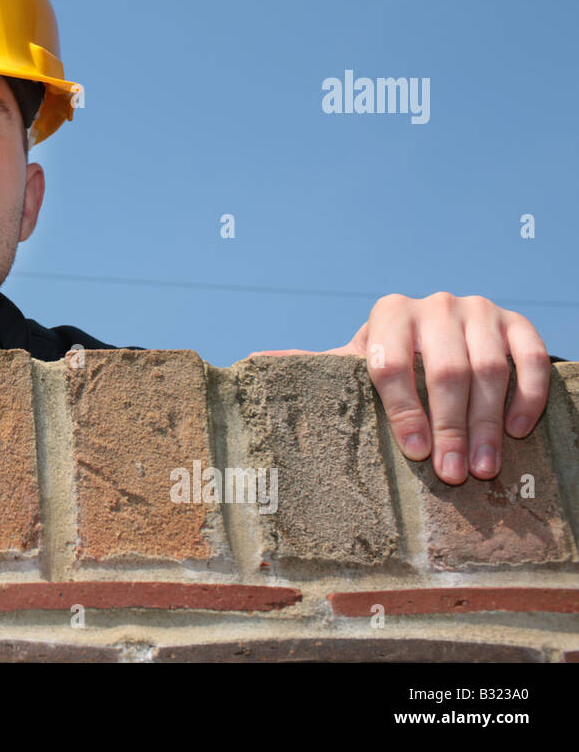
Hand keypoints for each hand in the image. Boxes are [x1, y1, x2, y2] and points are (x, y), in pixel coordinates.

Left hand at [249, 292, 550, 485]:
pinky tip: (516, 431)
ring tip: (481, 467)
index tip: (413, 452)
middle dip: (448, 427)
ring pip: (488, 369)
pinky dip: (526, 396)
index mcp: (388, 314)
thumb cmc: (391, 362)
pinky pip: (529, 358)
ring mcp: (479, 310)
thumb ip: (313, 367)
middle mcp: (434, 305)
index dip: (401, 410)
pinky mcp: (518, 321)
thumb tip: (250, 364)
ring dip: (486, 423)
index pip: (390, 363)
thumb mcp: (353, 365)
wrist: (448, 339)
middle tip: (452, 474)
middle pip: (444, 371)